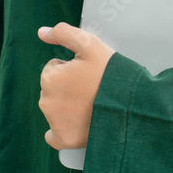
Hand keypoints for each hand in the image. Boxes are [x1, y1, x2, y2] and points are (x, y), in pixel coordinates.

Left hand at [38, 23, 115, 149]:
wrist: (130, 104)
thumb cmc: (110, 73)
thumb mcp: (89, 43)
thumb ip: (63, 33)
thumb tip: (42, 33)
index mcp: (50, 77)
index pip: (54, 69)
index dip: (72, 69)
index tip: (86, 73)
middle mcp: (47, 101)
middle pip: (53, 89)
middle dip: (68, 87)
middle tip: (91, 88)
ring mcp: (55, 122)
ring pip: (55, 109)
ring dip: (67, 106)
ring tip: (92, 103)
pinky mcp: (65, 139)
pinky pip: (54, 136)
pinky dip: (63, 130)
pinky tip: (77, 124)